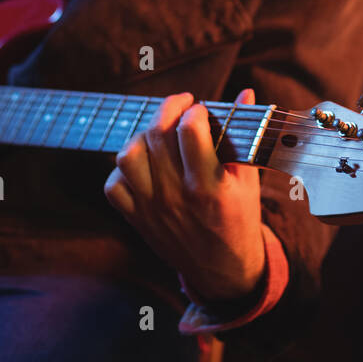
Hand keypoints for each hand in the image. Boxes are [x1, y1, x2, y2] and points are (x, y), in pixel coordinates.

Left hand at [104, 89, 265, 304]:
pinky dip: (122, 170)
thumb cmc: (239, 219)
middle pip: (157, 135)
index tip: (201, 110)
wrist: (222, 270)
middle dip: (168, 109)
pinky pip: (113, 185)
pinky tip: (143, 163)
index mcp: (209, 186)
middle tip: (180, 107)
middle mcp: (176, 197)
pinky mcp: (136, 219)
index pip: (190, 131)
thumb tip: (246, 91)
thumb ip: (244, 135)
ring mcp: (152, 209)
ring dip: (142, 136)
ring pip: (128, 157)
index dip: (194, 110)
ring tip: (158, 134)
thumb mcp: (249, 180)